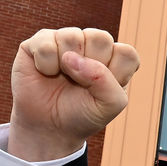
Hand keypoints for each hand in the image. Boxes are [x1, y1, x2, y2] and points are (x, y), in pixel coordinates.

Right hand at [8, 27, 139, 161]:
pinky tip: (45, 72)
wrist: (49, 128)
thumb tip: (71, 58)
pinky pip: (45, 44)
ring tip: (62, 78)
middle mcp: (92, 44)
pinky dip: (45, 65)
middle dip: (91, 68)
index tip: (101, 93)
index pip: (126, 53)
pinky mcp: (40, 41)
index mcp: (115, 58)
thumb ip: (105, 82)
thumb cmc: (82, 115)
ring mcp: (66, 39)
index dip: (114, 76)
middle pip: (101, 38)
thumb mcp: (108, 106)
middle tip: (80, 84)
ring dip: (66, 66)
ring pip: (72, 36)